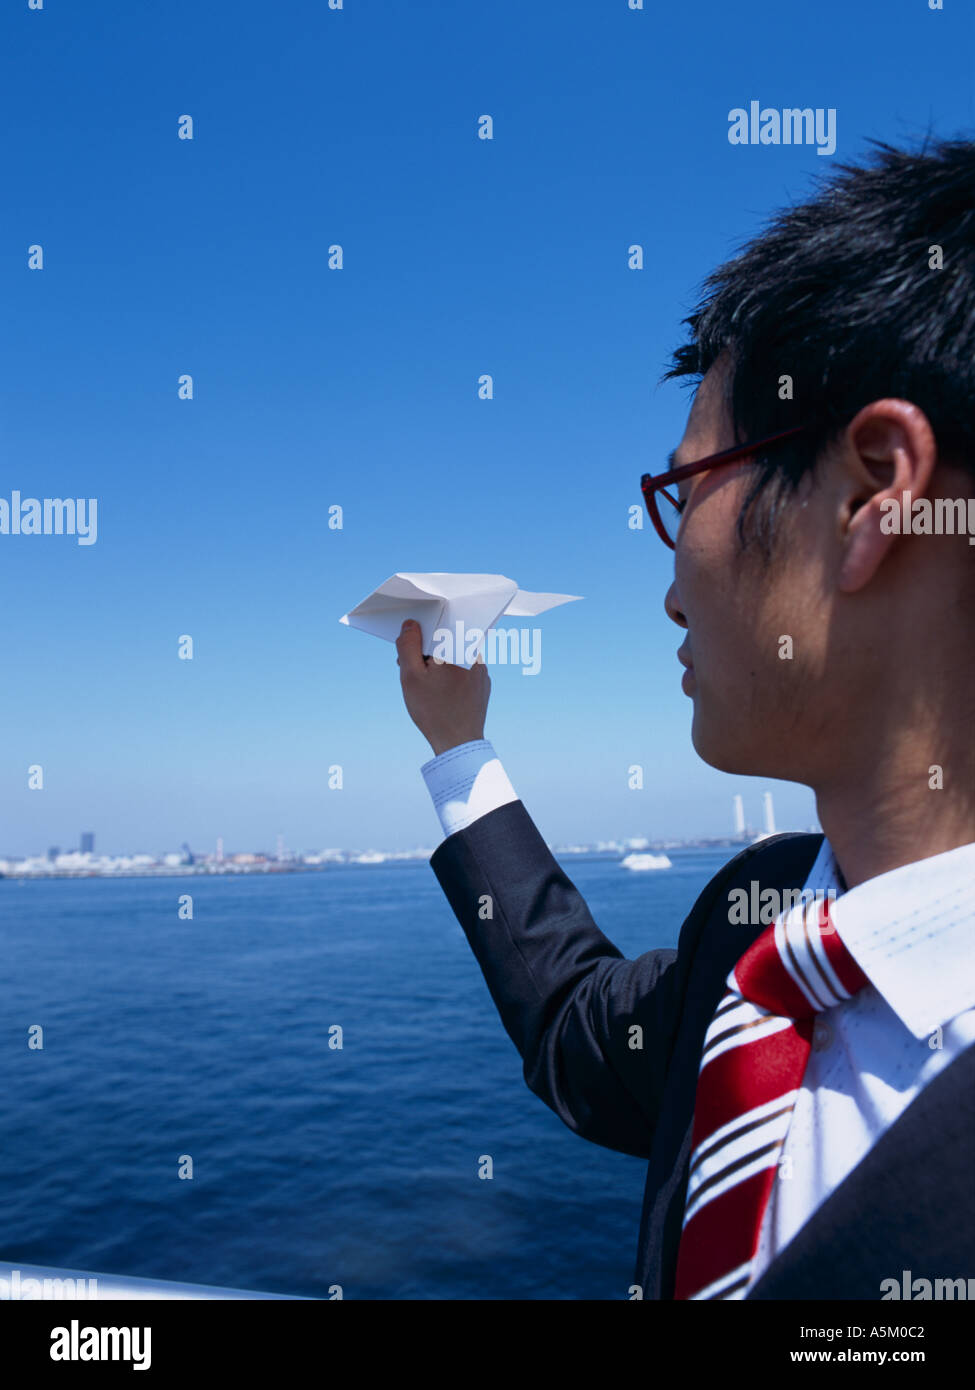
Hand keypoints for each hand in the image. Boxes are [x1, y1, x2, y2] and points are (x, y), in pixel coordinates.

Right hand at [395, 620, 490, 755]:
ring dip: (438, 665)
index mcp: (458, 647)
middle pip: (446, 642)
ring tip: (426, 686)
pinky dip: (451, 677)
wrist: (458, 742)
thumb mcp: (411, 675)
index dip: (420, 635)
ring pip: (455, 657)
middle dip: (427, 652)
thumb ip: (408, 646)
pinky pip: (464, 671)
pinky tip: (441, 693)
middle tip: (412, 671)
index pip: (438, 626)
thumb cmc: (433, 710)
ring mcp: (482, 670)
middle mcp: (475, 654)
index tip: (409, 650)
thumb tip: (411, 625)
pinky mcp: (483, 684)